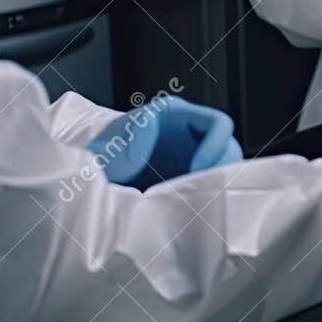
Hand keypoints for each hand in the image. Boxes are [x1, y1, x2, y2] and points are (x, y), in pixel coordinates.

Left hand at [87, 98, 243, 189]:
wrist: (92, 183)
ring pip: (224, 168)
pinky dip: (207, 197)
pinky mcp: (192, 175)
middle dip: (219, 172)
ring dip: (214, 186)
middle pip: (228, 148)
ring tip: (190, 202)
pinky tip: (187, 208)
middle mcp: (188, 130)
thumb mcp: (109, 153)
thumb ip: (130, 142)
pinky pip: (213, 184)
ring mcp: (192, 152)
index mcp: (174, 113)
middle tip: (198, 193)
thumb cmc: (98, 163)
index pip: (218, 124)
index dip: (215, 148)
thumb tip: (151, 124)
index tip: (196, 172)